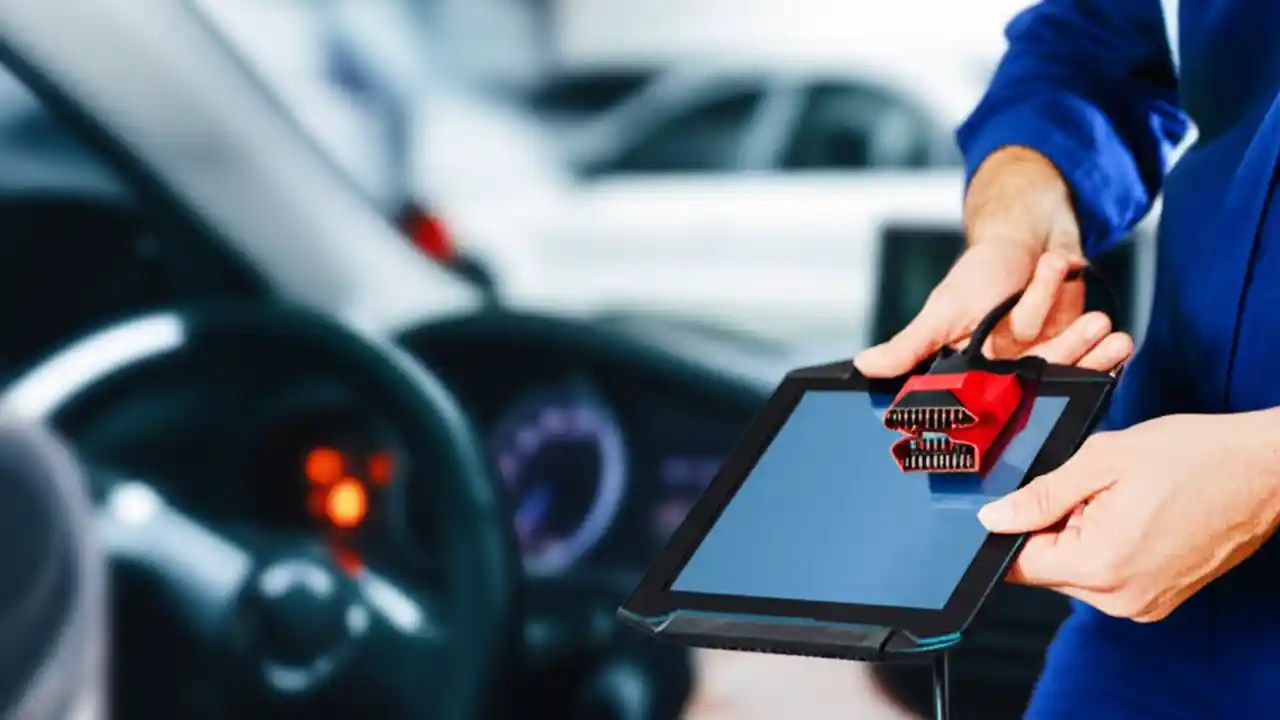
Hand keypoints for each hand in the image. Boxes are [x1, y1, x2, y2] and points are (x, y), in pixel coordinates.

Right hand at [855, 147, 1132, 376]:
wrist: (1031, 235)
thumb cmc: (982, 269)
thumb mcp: (945, 307)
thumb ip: (911, 343)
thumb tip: (864, 365)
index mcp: (967, 370)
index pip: (980, 399)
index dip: (999, 404)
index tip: (1016, 396)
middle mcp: (1003, 372)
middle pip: (1032, 382)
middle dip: (1062, 358)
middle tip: (1085, 338)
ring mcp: (1039, 362)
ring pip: (1064, 367)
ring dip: (1086, 346)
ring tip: (1103, 326)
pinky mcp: (1071, 350)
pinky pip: (1090, 361)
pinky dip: (1103, 350)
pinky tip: (1117, 339)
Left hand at [978, 412, 1279, 621]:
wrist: (1265, 468)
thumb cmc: (1194, 455)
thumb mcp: (1101, 460)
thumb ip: (1040, 494)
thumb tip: (995, 518)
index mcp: (1102, 566)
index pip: (1020, 565)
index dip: (1011, 529)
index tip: (1020, 502)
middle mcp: (1122, 598)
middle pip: (1048, 568)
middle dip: (1052, 527)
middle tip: (1090, 490)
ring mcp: (1144, 604)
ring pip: (1077, 570)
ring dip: (1081, 534)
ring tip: (1121, 500)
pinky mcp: (1159, 598)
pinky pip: (1108, 574)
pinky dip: (1108, 545)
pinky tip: (1136, 514)